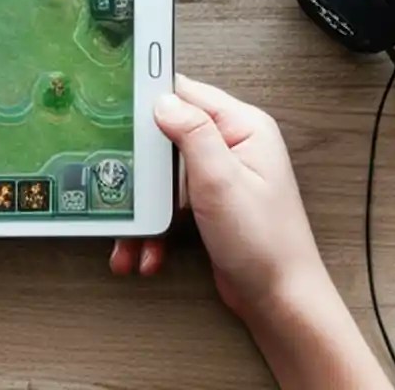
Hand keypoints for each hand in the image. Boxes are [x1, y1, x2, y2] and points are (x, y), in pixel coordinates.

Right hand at [111, 75, 326, 317]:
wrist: (278, 300)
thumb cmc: (265, 244)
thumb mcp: (222, 180)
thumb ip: (193, 133)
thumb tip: (162, 99)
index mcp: (244, 128)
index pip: (187, 93)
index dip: (150, 97)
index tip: (115, 103)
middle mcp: (232, 147)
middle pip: (167, 137)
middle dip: (140, 166)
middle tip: (117, 177)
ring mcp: (218, 176)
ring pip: (162, 175)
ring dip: (144, 204)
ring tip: (131, 230)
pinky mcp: (207, 204)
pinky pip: (168, 203)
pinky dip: (153, 226)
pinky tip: (148, 249)